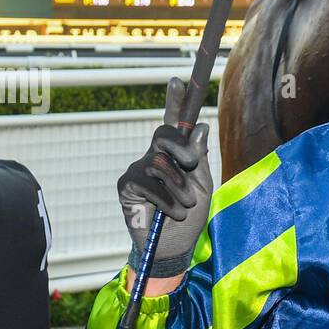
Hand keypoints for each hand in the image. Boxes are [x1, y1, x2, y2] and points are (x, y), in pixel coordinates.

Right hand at [119, 77, 212, 281]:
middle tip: (191, 167)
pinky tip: (170, 214)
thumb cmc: (188, 219)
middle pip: (163, 134)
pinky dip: (166, 199)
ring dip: (179, 186)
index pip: (173, 124)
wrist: (173, 249)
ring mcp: (138, 170)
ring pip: (160, 161)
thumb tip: (200, 127)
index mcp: (174, 156)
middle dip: (182, 150)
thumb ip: (199, 159)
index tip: (178, 80)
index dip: (174, 102)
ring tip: (184, 206)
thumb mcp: (201, 187)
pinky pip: (148, 181)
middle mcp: (153, 157)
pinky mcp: (127, 186)